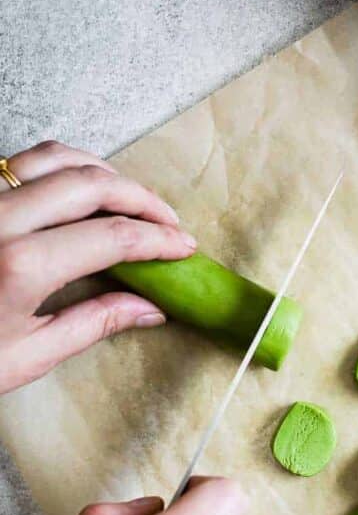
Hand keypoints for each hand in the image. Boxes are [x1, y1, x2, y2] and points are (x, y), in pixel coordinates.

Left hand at [0, 140, 195, 394]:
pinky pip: (24, 161)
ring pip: (58, 157)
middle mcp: (1, 219)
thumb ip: (93, 323)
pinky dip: (63, 165)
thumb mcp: (26, 356)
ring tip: (130, 200)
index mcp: (21, 266)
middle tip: (168, 222)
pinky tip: (80, 188)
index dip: (159, 240)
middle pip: (94, 184)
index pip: (115, 237)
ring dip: (104, 172)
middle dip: (142, 199)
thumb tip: (149, 308)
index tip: (183, 248)